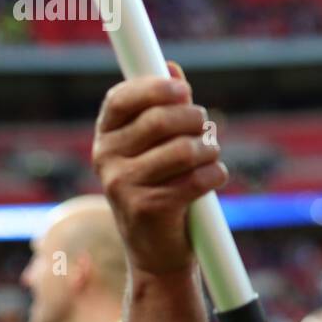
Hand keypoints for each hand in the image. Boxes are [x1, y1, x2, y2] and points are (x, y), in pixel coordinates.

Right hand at [92, 62, 226, 275]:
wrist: (157, 254)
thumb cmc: (161, 190)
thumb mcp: (157, 148)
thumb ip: (164, 109)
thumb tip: (172, 67)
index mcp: (106, 137)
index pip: (121, 98)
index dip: (154, 88)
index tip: (184, 90)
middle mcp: (106, 159)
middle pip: (159, 121)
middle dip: (194, 120)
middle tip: (207, 128)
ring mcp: (122, 185)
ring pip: (182, 150)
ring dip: (209, 149)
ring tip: (212, 155)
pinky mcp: (147, 208)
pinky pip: (196, 179)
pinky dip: (215, 174)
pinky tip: (214, 177)